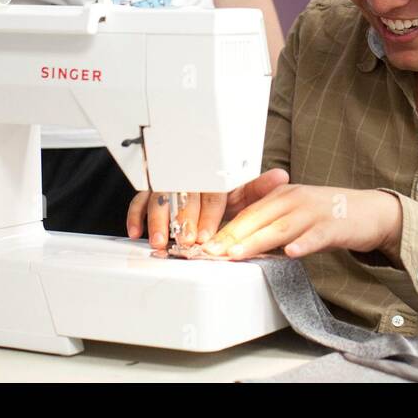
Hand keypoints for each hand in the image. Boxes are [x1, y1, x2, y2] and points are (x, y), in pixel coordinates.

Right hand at [126, 168, 289, 249]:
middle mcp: (189, 176)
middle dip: (183, 221)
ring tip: (160, 241)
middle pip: (183, 195)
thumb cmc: (227, 191)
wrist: (211, 181)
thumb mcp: (245, 190)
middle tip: (185, 241)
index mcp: (213, 175)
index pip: (210, 192)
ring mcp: (169, 182)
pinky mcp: (152, 190)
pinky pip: (140, 198)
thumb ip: (260, 188)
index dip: (208, 215)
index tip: (205, 235)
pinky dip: (136, 214)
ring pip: (159, 196)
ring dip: (158, 220)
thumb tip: (281, 177)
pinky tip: (136, 232)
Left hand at [202, 185, 401, 260]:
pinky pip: (315, 236)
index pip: (248, 212)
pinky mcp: (334, 226)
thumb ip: (269, 224)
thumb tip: (237, 244)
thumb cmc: (328, 215)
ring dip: (256, 241)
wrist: (370, 211)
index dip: (225, 229)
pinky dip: (302, 244)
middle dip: (232, 236)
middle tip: (210, 253)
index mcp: (282, 194)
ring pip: (280, 228)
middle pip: (258, 218)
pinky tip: (291, 253)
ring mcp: (314, 211)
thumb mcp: (294, 212)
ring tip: (236, 254)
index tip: (206, 246)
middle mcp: (295, 199)